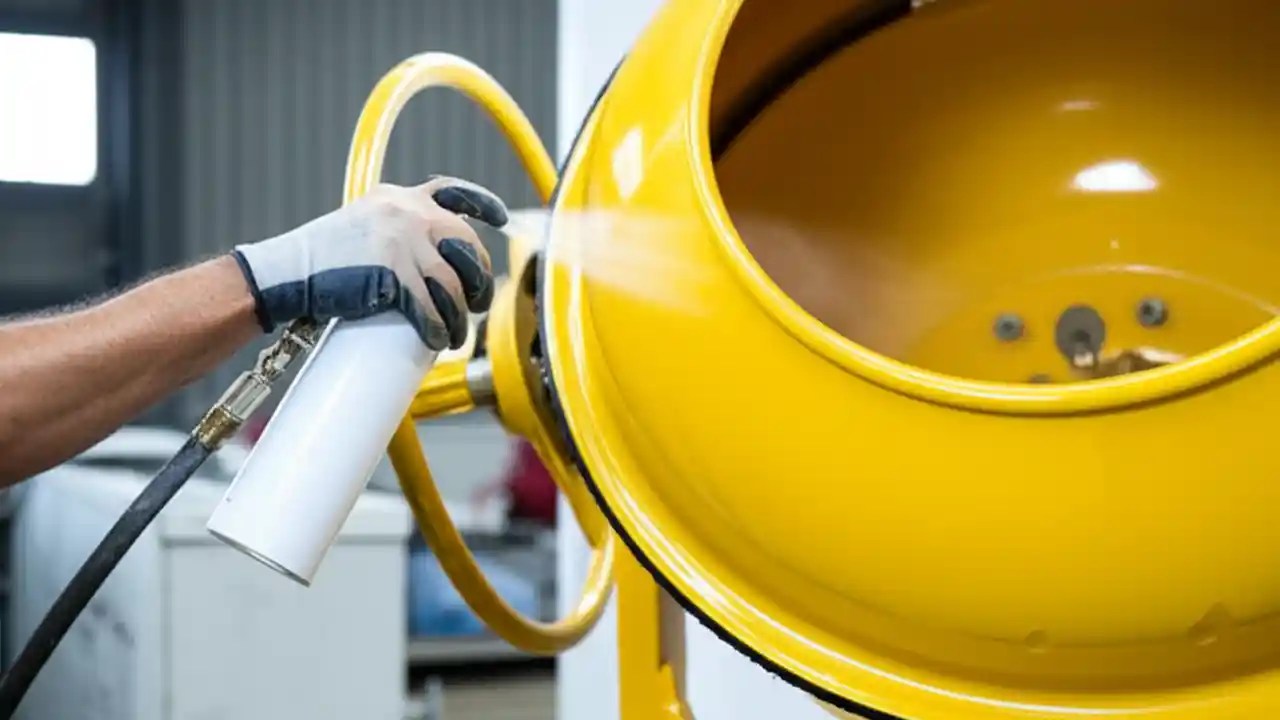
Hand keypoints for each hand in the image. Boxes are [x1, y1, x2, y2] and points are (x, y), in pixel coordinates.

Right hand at [231, 176, 505, 349]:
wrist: (284, 273)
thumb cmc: (320, 259)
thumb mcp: (363, 225)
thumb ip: (396, 231)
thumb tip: (435, 262)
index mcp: (400, 198)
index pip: (452, 193)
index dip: (483, 205)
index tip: (502, 220)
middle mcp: (407, 214)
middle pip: (465, 248)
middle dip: (479, 281)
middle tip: (477, 304)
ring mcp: (401, 243)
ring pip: (452, 285)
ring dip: (461, 316)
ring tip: (458, 334)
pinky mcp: (393, 275)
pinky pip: (429, 308)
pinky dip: (438, 329)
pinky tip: (439, 340)